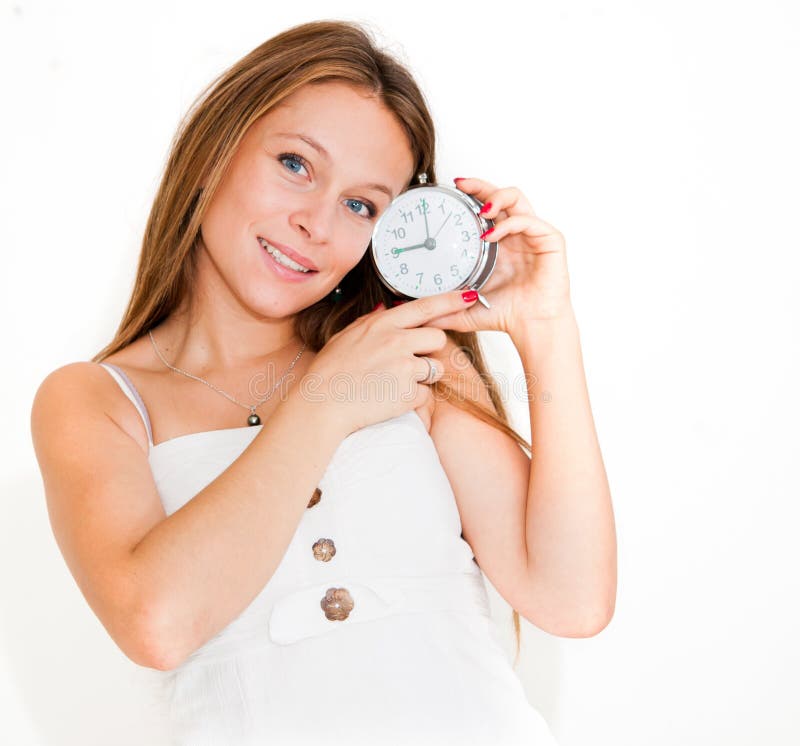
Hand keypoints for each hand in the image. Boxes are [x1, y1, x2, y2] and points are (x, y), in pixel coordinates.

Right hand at [304, 289, 479, 435]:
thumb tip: (382, 308)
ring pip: (436, 369)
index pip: (425, 307)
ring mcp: (403, 367)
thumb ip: (370, 321)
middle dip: (431, 352)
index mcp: (382, 324)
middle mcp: (396, 341)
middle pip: (438, 339)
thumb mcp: (346, 336)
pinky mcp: (407, 393)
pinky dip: (413, 400)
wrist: (321, 403)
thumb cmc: (330, 371)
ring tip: (394, 383)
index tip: (470, 296)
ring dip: (423, 378)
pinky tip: (390, 399)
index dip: (451, 301)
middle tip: (410, 363)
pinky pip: (425, 395)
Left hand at [424, 177, 572, 337]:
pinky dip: (509, 223)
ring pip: (517, 198)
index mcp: (499, 242)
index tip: (451, 189)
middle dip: (480, 186)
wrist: (532, 327)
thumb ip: (441, 305)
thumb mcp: (465, 307)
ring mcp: (533, 235)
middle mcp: (516, 234)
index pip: (485, 206)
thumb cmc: (506, 314)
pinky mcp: (550, 240)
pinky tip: (491, 236)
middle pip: (500, 194)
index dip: (471, 193)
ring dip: (497, 197)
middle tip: (461, 185)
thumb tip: (410, 309)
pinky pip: (529, 221)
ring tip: (480, 210)